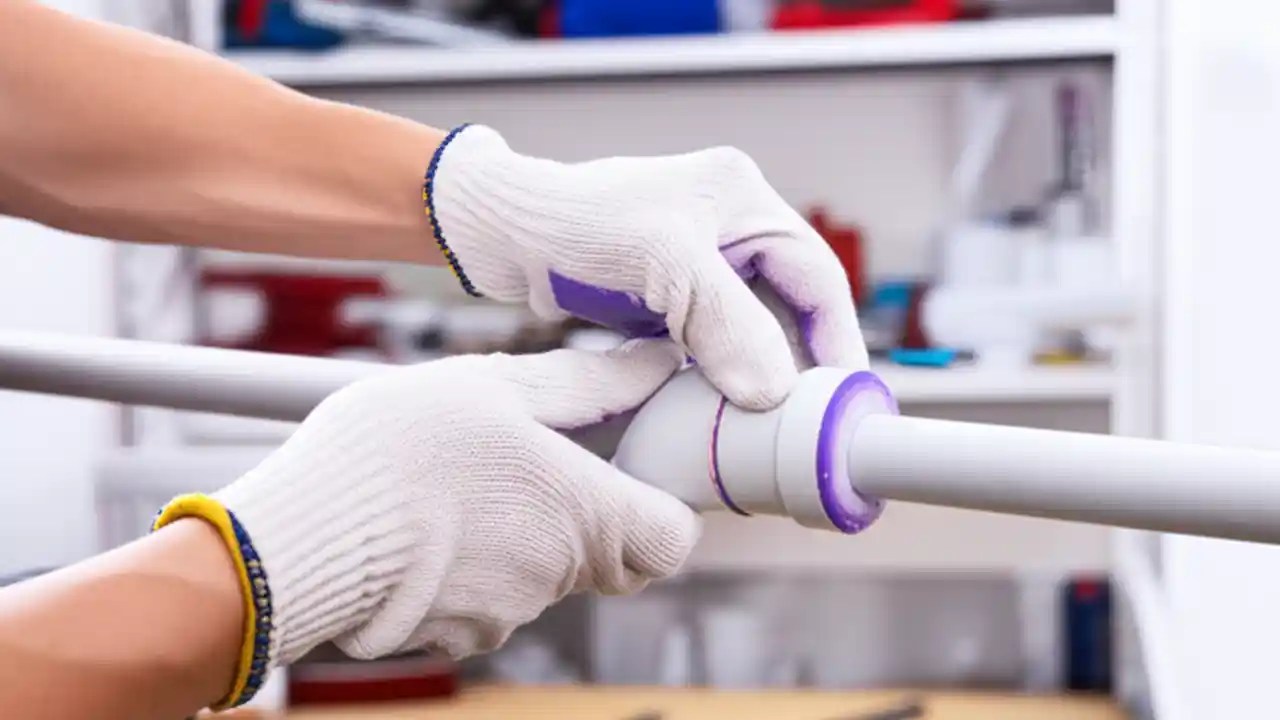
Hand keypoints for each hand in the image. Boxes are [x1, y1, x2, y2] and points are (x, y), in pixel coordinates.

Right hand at [212, 341, 698, 666]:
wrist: (291, 545)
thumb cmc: (392, 455)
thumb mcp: (491, 386)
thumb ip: (583, 382)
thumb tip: (651, 364)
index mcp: (583, 513)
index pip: (673, 537)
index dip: (662, 501)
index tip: (629, 464)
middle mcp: (557, 575)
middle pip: (610, 551)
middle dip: (584, 507)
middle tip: (530, 457)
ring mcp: (508, 612)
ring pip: (548, 570)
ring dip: (522, 528)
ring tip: (461, 480)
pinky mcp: (460, 634)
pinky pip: (494, 593)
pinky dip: (477, 561)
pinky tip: (431, 521)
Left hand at [431, 125, 866, 409]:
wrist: (505, 234)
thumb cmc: (576, 225)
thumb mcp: (664, 265)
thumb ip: (726, 323)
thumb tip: (773, 391)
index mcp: (743, 198)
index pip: (816, 276)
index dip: (837, 337)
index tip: (846, 394)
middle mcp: (729, 226)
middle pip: (789, 306)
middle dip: (800, 362)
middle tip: (811, 421)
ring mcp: (698, 261)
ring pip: (751, 329)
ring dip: (758, 373)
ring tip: (771, 427)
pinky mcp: (668, 293)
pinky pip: (712, 342)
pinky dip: (719, 375)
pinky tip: (720, 411)